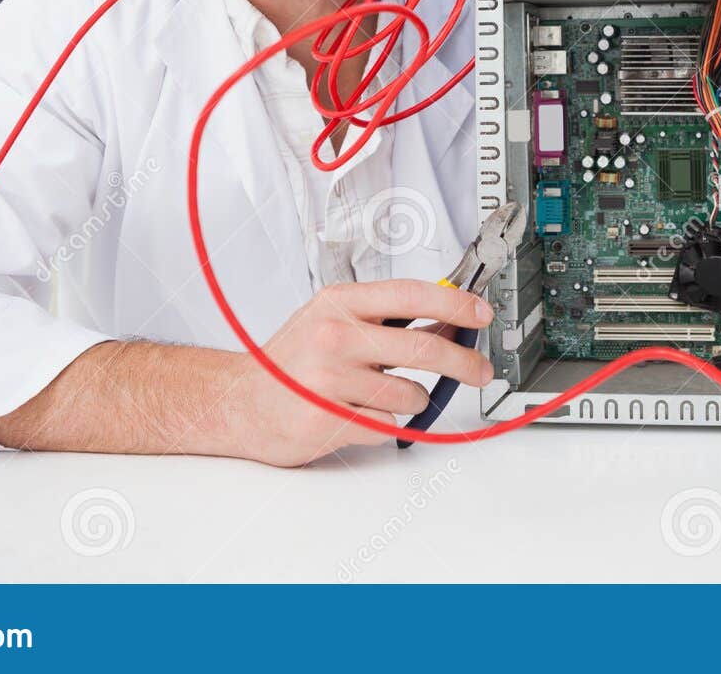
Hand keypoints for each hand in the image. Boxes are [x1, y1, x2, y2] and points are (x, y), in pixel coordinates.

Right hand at [224, 278, 493, 466]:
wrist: (238, 401)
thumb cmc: (291, 361)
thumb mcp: (333, 320)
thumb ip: (385, 317)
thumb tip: (448, 318)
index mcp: (340, 303)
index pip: (413, 294)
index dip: (456, 303)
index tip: (482, 314)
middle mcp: (335, 335)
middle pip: (425, 347)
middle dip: (464, 362)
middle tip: (480, 370)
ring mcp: (330, 379)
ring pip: (410, 395)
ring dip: (413, 401)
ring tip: (386, 397)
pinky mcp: (328, 419)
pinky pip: (387, 426)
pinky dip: (385, 425)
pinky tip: (358, 415)